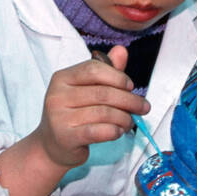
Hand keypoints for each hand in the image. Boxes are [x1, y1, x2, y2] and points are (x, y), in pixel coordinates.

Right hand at [35, 47, 149, 168]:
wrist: (53, 145)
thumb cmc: (74, 113)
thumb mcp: (87, 89)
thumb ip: (106, 71)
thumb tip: (121, 50)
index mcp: (62, 78)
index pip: (94, 69)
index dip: (118, 77)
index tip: (131, 87)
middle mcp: (57, 95)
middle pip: (103, 93)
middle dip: (130, 101)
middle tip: (143, 108)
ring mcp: (59, 117)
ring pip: (104, 113)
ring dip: (125, 118)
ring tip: (130, 122)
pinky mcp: (66, 137)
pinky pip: (99, 131)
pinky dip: (114, 131)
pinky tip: (118, 131)